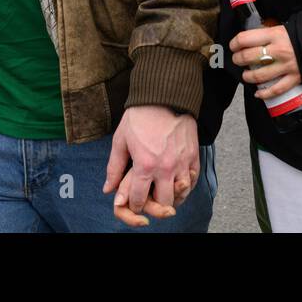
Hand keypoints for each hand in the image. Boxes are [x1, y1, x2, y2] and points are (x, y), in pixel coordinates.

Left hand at [104, 106, 198, 227]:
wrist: (164, 96)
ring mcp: (182, 163)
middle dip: (154, 205)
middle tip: (150, 200)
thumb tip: (108, 189)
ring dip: (172, 197)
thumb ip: (114, 167)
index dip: (134, 205)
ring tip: (164, 193)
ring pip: (181, 194)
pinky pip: (193, 181)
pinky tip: (178, 184)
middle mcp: (165, 168)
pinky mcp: (194, 156)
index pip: (140, 199)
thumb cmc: (140, 117)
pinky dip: (186, 186)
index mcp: (145, 166)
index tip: (134, 203)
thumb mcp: (121, 140)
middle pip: (163, 203)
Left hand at [230, 24, 301, 99]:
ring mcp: (286, 66)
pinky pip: (276, 90)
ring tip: (246, 75)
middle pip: (248, 57)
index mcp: (274, 35)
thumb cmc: (301, 35)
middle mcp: (278, 51)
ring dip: (247, 77)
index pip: (245, 38)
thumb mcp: (282, 28)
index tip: (233, 46)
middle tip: (237, 60)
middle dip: (238, 60)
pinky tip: (258, 93)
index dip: (234, 43)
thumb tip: (250, 39)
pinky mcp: (294, 78)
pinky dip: (264, 93)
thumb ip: (267, 34)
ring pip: (258, 75)